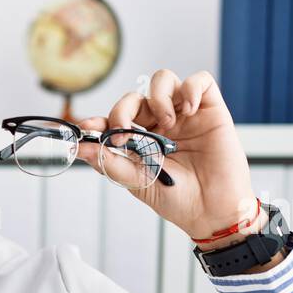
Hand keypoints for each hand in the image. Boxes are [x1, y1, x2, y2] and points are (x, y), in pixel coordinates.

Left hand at [74, 69, 257, 243]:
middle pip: (135, 97)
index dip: (100, 119)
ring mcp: (185, 115)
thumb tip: (81, 148)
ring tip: (167, 124)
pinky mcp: (210, 110)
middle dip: (123, 109)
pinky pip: (200, 81)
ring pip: (163, 80)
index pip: (117, 119)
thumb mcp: (137, 182)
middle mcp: (161, 124)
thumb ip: (110, 162)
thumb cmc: (178, 199)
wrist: (212, 212)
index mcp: (142, 141)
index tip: (86, 127)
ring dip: (157, 97)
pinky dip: (191, 89)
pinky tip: (189, 111)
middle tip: (123, 133)